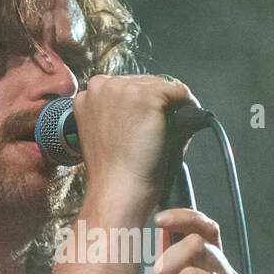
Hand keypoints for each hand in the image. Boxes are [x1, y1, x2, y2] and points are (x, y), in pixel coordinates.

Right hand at [71, 74, 201, 202]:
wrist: (118, 190)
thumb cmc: (113, 173)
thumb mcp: (105, 134)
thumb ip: (118, 114)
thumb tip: (153, 104)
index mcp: (87, 96)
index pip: (125, 86)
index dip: (142, 103)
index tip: (152, 117)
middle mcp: (101, 86)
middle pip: (143, 82)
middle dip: (157, 101)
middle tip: (166, 126)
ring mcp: (123, 89)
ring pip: (161, 85)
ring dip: (171, 103)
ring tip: (174, 126)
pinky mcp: (145, 96)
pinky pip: (178, 91)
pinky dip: (187, 103)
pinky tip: (187, 118)